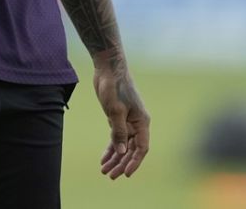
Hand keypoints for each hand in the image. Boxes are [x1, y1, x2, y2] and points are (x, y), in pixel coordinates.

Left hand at [92, 53, 149, 178]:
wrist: (108, 68)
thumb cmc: (114, 87)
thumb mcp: (115, 110)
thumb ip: (118, 131)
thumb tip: (121, 151)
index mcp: (142, 122)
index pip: (141, 148)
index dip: (134, 162)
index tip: (125, 173)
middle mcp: (137, 124)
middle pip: (131, 149)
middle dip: (121, 163)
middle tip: (110, 176)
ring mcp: (127, 121)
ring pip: (123, 145)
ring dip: (114, 158)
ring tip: (104, 170)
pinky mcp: (117, 118)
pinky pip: (116, 137)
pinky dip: (110, 148)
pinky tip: (103, 158)